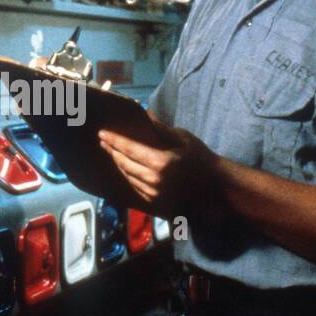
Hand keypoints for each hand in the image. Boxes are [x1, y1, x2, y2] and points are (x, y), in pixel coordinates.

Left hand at [97, 118, 221, 219]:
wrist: (214, 185)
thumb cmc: (200, 157)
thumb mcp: (183, 138)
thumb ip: (161, 128)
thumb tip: (144, 114)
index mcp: (160, 162)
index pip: (129, 149)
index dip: (113, 140)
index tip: (102, 133)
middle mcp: (153, 180)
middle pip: (124, 163)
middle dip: (111, 150)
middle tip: (103, 140)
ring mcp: (153, 193)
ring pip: (127, 175)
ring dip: (117, 163)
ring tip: (111, 151)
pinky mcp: (154, 201)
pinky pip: (134, 186)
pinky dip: (127, 174)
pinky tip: (123, 166)